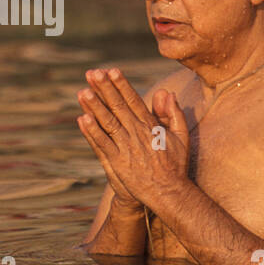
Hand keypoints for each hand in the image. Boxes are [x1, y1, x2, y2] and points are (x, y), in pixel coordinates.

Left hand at [76, 68, 191, 210]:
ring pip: (107, 123)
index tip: (112, 71)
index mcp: (150, 126)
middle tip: (93, 73)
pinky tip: (82, 119)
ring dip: (94, 107)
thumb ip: (173, 113)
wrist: (169, 193)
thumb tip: (166, 92)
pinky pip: (102, 144)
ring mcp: (125, 148)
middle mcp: (136, 134)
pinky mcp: (117, 163)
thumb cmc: (175, 165)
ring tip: (82, 91)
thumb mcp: (181, 136)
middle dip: (104, 89)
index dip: (122, 85)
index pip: (133, 100)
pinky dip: (92, 132)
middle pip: (117, 107)